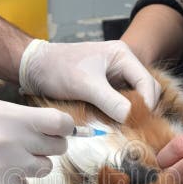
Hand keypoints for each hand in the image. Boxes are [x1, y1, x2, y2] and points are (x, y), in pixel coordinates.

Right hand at [0, 101, 73, 183]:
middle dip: (48, 148)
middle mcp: (11, 140)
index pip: (59, 123)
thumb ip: (20, 118)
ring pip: (43, 169)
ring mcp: (7, 168)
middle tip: (30, 148)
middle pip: (57, 148)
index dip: (65, 128)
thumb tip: (54, 126)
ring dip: (31, 167)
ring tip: (6, 162)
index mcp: (8, 116)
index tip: (61, 132)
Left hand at [18, 39, 161, 121]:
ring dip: (132, 112)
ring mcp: (114, 75)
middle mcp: (123, 63)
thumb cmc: (58, 69)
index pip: (147, 83)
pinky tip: (114, 123)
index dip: (147, 104)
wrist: (35, 67)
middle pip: (146, 90)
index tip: (139, 123)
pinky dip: (121, 112)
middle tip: (133, 128)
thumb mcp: (85, 85)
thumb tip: (131, 118)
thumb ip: (110, 101)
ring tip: (125, 127)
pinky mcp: (105, 86)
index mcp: (122, 55)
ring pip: (135, 97)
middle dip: (143, 108)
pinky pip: (121, 101)